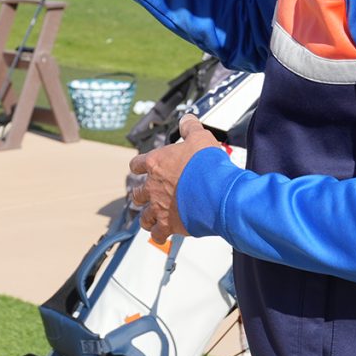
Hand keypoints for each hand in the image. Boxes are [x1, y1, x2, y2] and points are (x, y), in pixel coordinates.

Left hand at [129, 115, 225, 243]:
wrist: (218, 192)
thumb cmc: (207, 165)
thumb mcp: (200, 137)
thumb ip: (190, 128)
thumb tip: (187, 118)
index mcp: (156, 163)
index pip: (137, 164)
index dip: (139, 167)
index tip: (140, 169)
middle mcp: (153, 186)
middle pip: (137, 193)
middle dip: (141, 195)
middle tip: (146, 197)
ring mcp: (159, 207)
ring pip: (144, 216)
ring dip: (146, 218)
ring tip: (150, 220)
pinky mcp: (169, 224)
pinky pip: (157, 234)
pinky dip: (159, 235)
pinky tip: (161, 236)